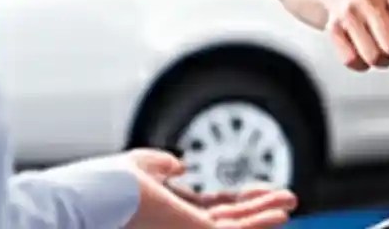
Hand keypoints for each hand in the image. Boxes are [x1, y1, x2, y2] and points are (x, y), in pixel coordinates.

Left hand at [124, 150, 295, 228]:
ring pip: (236, 227)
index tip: (265, 190)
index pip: (215, 209)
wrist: (97, 195)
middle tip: (289, 198)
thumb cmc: (109, 183)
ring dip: (265, 214)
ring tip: (291, 202)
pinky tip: (280, 213)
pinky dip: (259, 223)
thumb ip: (162, 165)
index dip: (242, 200)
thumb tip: (179, 167)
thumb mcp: (142, 166)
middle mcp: (182, 226)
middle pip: (231, 219)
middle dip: (260, 208)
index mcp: (170, 212)